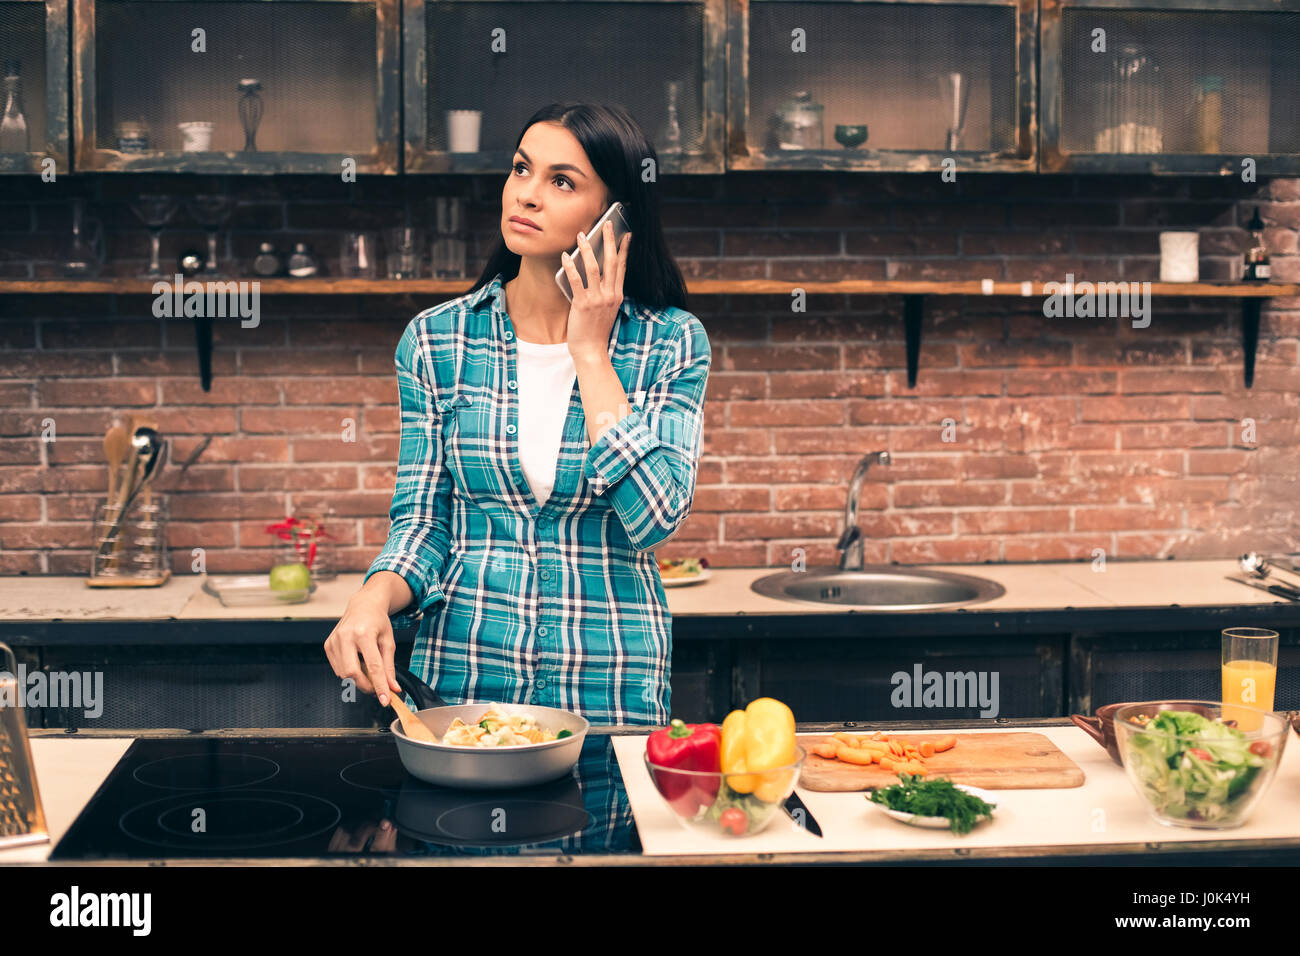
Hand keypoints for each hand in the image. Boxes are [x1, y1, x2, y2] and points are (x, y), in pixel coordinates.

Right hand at [323, 591, 402, 706]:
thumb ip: (389, 667)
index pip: (373, 666)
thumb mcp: (388, 642)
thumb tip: (392, 688)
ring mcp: (334, 641)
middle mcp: (345, 636)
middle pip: (352, 673)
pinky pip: (338, 668)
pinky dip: (349, 672)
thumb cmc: (377, 621)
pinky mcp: (328, 645)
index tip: (385, 700)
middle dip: (365, 686)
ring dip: (358, 680)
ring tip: (369, 671)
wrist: (363, 606)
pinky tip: (357, 663)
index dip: (380, 686)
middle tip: (377, 689)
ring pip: (344, 674)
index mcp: (363, 633)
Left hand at [561, 219, 629, 362]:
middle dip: (609, 240)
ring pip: (594, 267)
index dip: (624, 249)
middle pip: (612, 261)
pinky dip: (571, 266)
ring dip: (588, 248)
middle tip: (606, 224)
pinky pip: (576, 280)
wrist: (591, 350)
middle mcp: (610, 295)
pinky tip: (566, 256)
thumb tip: (592, 271)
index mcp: (617, 295)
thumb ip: (603, 292)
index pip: (622, 267)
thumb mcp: (605, 309)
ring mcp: (597, 299)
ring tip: (581, 235)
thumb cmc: (595, 330)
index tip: (626, 234)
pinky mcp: (583, 304)